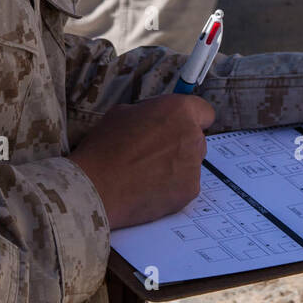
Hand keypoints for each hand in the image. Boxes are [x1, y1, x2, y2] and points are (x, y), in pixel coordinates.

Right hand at [69, 94, 214, 229]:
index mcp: (179, 111)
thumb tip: (153, 119)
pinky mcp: (189, 192)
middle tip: (154, 151)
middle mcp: (192, 137)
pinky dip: (171, 187)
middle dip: (179, 143)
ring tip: (147, 173)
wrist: (98, 186)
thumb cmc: (105, 147)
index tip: (179, 124)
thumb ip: (148, 113)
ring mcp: (193, 167)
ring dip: (175, 165)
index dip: (191, 118)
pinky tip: (148, 188)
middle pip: (196, 138)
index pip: (204, 111)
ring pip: (190, 163)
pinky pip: (185, 185)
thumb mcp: (123, 113)